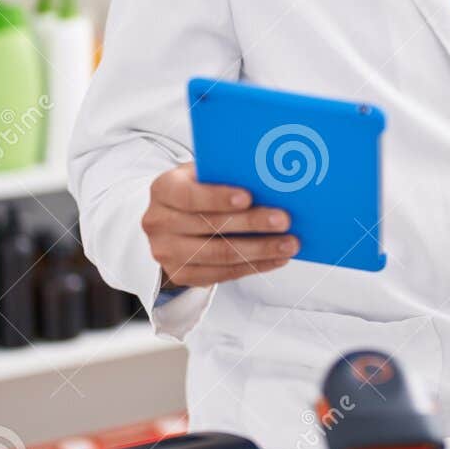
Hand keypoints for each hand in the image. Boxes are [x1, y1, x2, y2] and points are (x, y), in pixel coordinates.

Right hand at [142, 163, 298, 287]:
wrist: (172, 220)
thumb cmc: (198, 189)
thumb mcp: (202, 174)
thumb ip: (224, 173)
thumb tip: (269, 176)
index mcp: (163, 190)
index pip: (190, 195)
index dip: (218, 197)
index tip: (248, 197)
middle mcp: (159, 222)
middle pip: (211, 226)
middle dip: (252, 223)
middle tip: (284, 220)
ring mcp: (167, 252)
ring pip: (220, 254)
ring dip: (260, 250)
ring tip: (290, 244)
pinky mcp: (182, 275)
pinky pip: (223, 274)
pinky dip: (254, 266)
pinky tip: (277, 258)